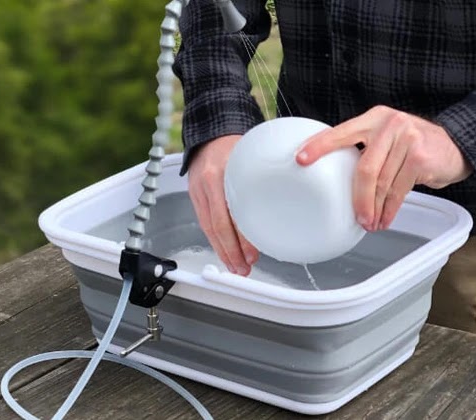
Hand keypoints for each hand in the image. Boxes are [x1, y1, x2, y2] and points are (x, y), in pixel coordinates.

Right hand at [188, 135, 258, 274]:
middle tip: (243, 269)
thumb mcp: (250, 158)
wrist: (210, 132)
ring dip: (222, 251)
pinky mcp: (194, 196)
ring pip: (208, 229)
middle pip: (216, 227)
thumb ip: (261, 181)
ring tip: (235, 267)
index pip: (229, 215)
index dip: (240, 239)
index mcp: (219, 175)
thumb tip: (281, 209)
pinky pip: (205, 223)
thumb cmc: (234, 143)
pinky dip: (215, 240)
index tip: (252, 255)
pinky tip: (225, 251)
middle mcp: (205, 185)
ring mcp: (197, 192)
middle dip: (230, 252)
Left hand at [296, 105, 472, 230]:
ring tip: (369, 223)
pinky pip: (399, 190)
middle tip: (355, 218)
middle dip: (357, 198)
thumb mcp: (385, 137)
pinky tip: (385, 219)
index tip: (300, 159)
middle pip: (364, 168)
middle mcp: (389, 125)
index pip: (340, 132)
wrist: (453, 145)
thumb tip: (330, 175)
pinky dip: (390, 209)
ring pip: (382, 183)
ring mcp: (407, 139)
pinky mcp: (420, 157)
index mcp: (372, 118)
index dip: (319, 146)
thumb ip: (363, 148)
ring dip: (374, 208)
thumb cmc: (410, 144)